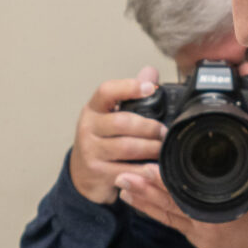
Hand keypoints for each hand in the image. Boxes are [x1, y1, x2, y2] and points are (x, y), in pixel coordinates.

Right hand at [68, 66, 165, 204]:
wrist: (82, 175)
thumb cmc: (101, 141)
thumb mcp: (110, 116)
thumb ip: (131, 95)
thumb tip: (150, 72)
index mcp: (94, 109)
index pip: (106, 91)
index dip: (129, 87)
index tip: (150, 88)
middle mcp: (88, 127)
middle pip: (122, 122)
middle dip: (149, 127)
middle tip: (164, 132)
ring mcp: (91, 151)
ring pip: (126, 147)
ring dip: (150, 148)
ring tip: (162, 149)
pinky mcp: (97, 172)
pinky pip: (127, 170)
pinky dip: (144, 171)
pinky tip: (155, 169)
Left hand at [113, 118, 247, 247]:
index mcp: (222, 209)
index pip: (186, 193)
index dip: (164, 181)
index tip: (146, 168)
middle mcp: (207, 224)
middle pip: (169, 206)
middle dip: (144, 190)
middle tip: (123, 176)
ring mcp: (203, 234)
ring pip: (167, 216)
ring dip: (144, 202)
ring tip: (122, 189)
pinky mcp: (203, 240)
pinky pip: (175, 225)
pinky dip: (157, 214)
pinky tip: (142, 206)